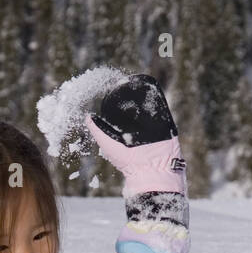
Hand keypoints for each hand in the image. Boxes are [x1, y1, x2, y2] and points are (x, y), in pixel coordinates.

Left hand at [86, 73, 186, 198]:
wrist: (150, 169)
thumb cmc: (126, 161)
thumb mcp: (106, 143)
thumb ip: (97, 131)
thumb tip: (87, 117)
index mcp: (125, 134)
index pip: (121, 114)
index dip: (116, 103)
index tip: (112, 90)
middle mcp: (138, 131)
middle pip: (134, 109)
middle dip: (130, 97)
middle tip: (124, 82)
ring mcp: (152, 128)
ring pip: (148, 108)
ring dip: (144, 97)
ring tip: (137, 82)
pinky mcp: (164, 125)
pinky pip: (161, 110)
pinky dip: (157, 100)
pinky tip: (151, 88)